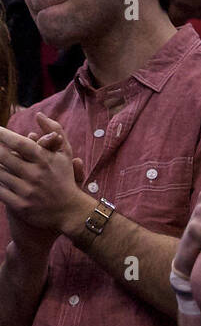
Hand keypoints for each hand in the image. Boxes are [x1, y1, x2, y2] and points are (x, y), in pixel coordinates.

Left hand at [0, 121, 85, 236]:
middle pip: (5, 158)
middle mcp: (34, 174)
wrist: (69, 210)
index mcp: (44, 159)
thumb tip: (39, 115)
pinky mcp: (20, 206)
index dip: (3, 135)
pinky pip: (0, 191)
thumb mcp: (65, 152)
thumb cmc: (65, 178)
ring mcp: (26, 191)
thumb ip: (54, 131)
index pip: (19, 143)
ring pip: (0, 175)